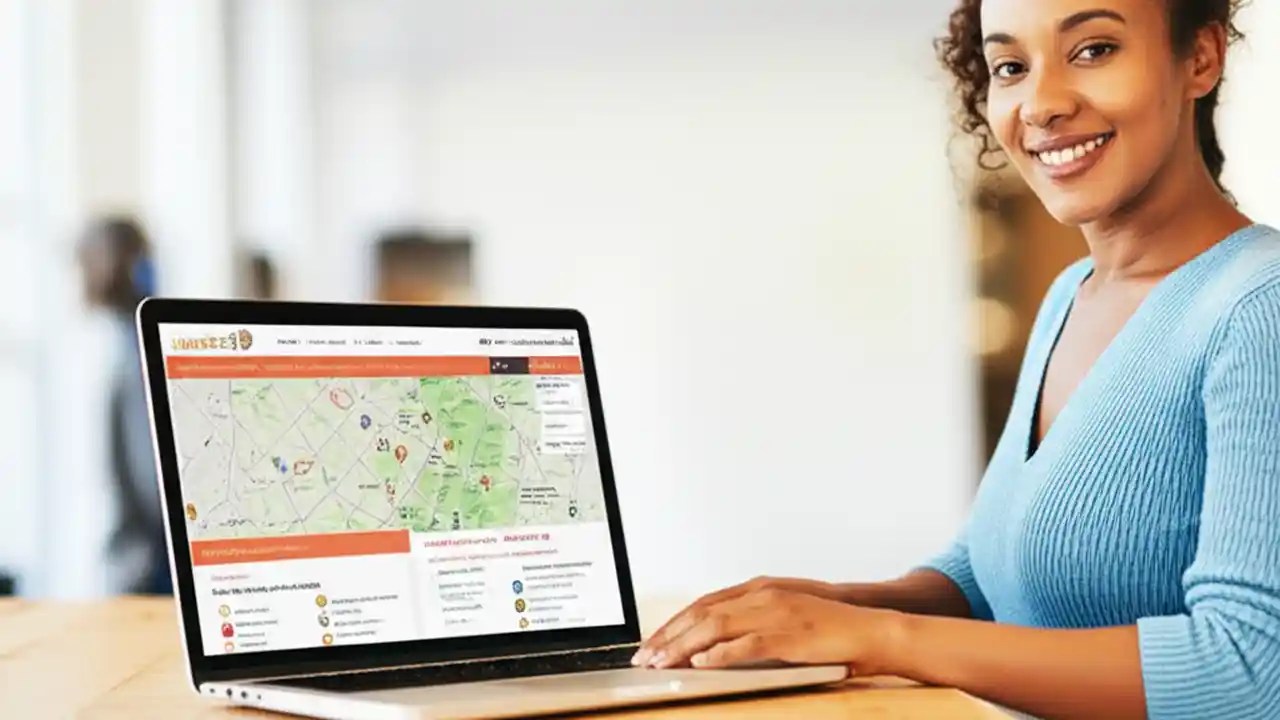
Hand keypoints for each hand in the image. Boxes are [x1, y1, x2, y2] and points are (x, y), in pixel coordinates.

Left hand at [633, 587, 903, 672]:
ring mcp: (774, 614)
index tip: (652, 641)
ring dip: (685, 646)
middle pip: (702, 613)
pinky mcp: (788, 635)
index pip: (703, 604)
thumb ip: (750, 622)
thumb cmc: (827, 628)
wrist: (868, 629)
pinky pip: (747, 644)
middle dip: (669, 636)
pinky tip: (702, 664)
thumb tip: (713, 642)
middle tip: (646, 657)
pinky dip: (721, 654)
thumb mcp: (781, 617)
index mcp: (758, 590)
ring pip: (716, 627)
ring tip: (664, 663)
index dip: (674, 623)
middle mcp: (761, 596)